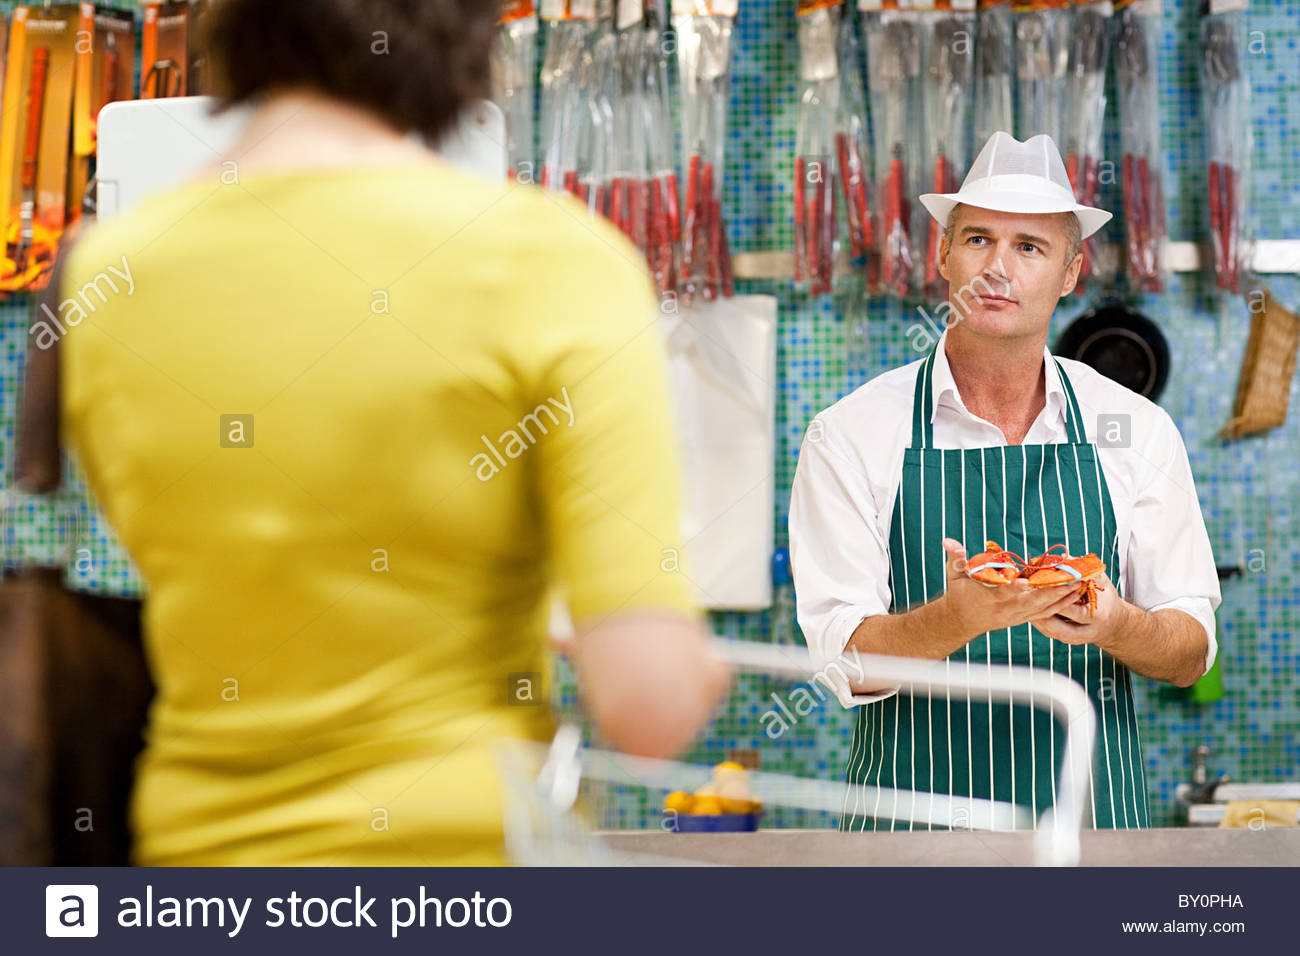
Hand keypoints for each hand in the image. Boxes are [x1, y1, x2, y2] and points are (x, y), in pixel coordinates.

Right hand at [940, 538, 1087, 639]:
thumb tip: (947, 541)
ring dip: (1061, 597)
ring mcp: (1016, 616)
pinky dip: (1060, 604)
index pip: (1003, 593)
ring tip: (1079, 584)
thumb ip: (956, 557)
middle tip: (1070, 580)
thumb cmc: (959, 593)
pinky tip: (1074, 594)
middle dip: (1052, 591)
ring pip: (1042, 608)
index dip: (1014, 588)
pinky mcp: (1023, 618)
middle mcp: (1005, 610)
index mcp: (988, 598)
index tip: (1026, 581)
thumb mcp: (954, 575)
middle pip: (1031, 602)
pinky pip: (1045, 613)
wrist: (961, 619)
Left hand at [1027, 571, 1126, 647]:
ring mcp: (1076, 639)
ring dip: (1035, 617)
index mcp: (1097, 616)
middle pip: (1057, 626)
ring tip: (1023, 603)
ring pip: (1050, 631)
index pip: (1072, 610)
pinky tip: (1028, 609)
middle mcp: (1086, 632)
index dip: (1055, 598)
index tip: (1041, 587)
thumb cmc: (1107, 599)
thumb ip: (1084, 570)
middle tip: (1025, 598)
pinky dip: (1038, 620)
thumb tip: (1063, 556)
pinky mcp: (1067, 640)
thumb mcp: (1102, 583)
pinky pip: (1049, 632)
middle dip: (1040, 612)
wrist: (1115, 625)